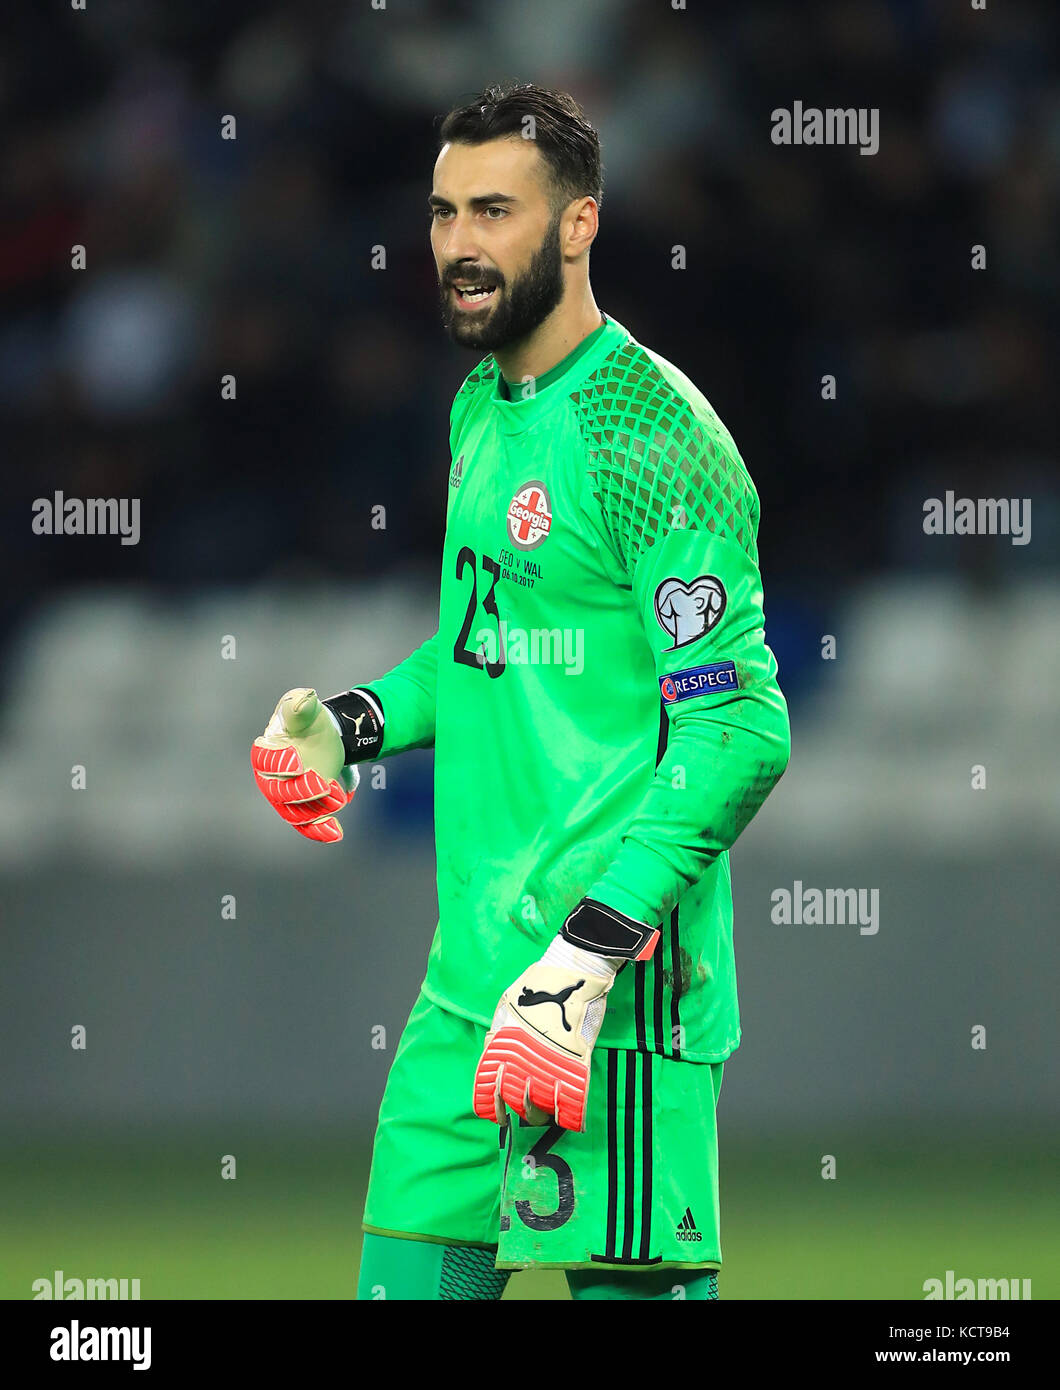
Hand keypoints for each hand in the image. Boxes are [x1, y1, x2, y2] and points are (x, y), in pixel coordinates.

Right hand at [251, 687, 356, 842]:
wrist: (324, 738)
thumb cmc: (308, 722)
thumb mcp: (306, 709)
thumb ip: (301, 706)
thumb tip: (304, 698)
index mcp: (266, 751)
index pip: (265, 760)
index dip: (278, 762)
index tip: (297, 762)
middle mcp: (271, 778)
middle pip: (279, 791)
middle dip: (301, 790)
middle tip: (324, 785)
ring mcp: (286, 798)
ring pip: (295, 811)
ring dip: (316, 810)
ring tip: (338, 799)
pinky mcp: (303, 810)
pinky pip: (307, 825)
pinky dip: (320, 831)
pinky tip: (336, 832)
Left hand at [472, 936, 618, 1131]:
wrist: (567, 972)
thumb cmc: (534, 986)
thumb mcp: (504, 1008)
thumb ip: (498, 1035)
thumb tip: (494, 1052)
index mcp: (499, 1050)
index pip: (487, 1093)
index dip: (491, 1110)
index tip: (497, 1117)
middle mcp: (519, 1063)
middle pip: (515, 1105)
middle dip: (520, 1112)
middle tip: (527, 1109)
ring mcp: (546, 1067)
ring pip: (540, 1109)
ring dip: (542, 1114)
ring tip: (546, 1111)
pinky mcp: (574, 1066)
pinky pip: (570, 1104)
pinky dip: (571, 1117)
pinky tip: (572, 1121)